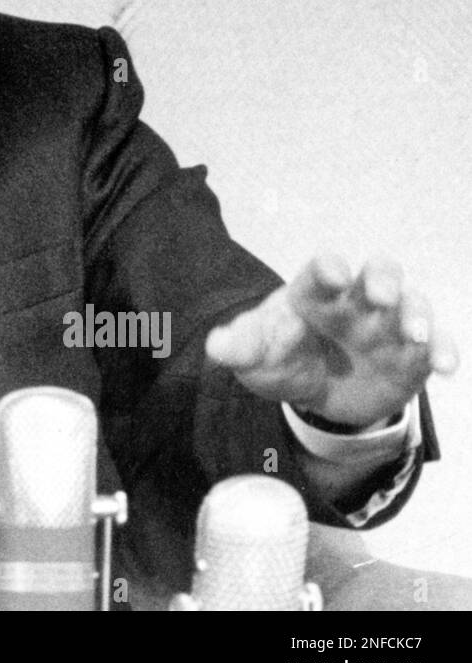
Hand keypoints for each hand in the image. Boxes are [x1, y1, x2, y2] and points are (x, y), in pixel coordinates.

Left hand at [205, 255, 457, 428]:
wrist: (315, 395)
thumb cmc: (283, 359)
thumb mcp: (257, 358)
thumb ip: (241, 348)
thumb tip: (217, 346)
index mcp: (315, 293)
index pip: (323, 269)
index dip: (329, 268)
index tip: (334, 275)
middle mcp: (356, 301)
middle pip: (378, 272)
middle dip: (382, 278)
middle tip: (381, 296)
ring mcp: (388, 326)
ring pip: (413, 305)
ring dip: (418, 315)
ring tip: (416, 336)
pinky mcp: (413, 355)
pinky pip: (437, 345)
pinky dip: (444, 350)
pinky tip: (445, 366)